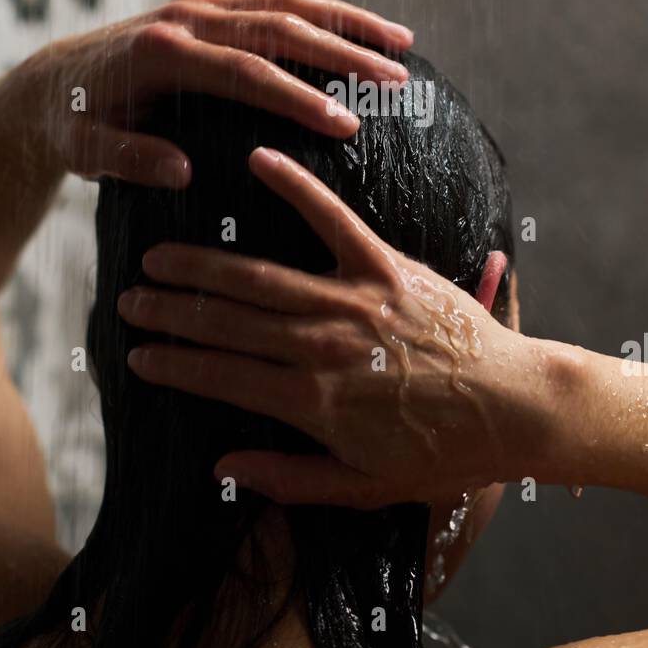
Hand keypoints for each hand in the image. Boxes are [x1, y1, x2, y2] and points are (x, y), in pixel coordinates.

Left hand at [22, 0, 411, 188]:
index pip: (244, 72)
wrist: (53, 81)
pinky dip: (327, 14)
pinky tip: (367, 32)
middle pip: (280, 28)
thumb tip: (181, 172)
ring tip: (404, 45)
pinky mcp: (214, 9)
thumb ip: (126, 158)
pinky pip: (280, 4)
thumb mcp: (84, 150)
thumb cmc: (73, 123)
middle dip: (344, 52)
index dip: (297, 96)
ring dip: (349, 21)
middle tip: (396, 82)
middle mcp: (188, 18)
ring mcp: (204, 7)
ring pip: (289, 5)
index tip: (344, 122)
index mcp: (162, 53)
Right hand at [119, 147, 560, 506]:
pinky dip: (297, 187)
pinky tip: (258, 160)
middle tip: (130, 299)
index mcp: (314, 404)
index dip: (174, 365)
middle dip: (173, 312)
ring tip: (160, 256)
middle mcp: (325, 348)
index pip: (222, 378)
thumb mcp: (364, 488)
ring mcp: (356, 303)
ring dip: (204, 266)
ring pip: (261, 280)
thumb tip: (221, 465)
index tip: (138, 356)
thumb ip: (289, 477)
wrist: (518, 407)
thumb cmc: (445, 453)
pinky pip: (335, 221)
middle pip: (228, 324)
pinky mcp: (389, 269)